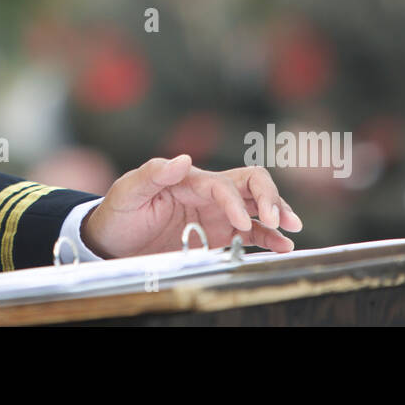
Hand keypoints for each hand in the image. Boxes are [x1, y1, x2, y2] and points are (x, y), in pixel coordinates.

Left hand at [81, 156, 302, 258]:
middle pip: (250, 183)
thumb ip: (153, 174)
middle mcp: (208, 193)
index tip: (240, 223)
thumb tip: (183, 159)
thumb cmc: (119, 213)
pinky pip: (251, 232)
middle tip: (280, 219)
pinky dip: (269, 237)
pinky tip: (282, 246)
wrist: (113, 242)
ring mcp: (216, 213)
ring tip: (292, 229)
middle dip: (270, 196)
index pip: (223, 184)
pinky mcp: (219, 234)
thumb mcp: (127, 192)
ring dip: (278, 212)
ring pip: (257, 205)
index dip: (235, 201)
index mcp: (189, 180)